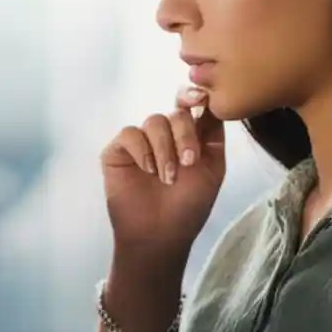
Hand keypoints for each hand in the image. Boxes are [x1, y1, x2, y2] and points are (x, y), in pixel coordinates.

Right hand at [102, 86, 226, 257]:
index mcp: (190, 137)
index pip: (192, 106)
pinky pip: (130, 134)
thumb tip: (211, 100)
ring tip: (166, 177)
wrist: (160, 234)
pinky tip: (148, 170)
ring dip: (164, 148)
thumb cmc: (189, 206)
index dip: (195, 96)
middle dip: (185, 135)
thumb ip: (213, 134)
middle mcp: (165, 136)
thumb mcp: (213, 167)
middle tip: (189, 163)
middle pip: (177, 113)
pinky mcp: (118, 151)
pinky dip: (142, 149)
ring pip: (154, 121)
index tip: (200, 98)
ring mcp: (141, 142)